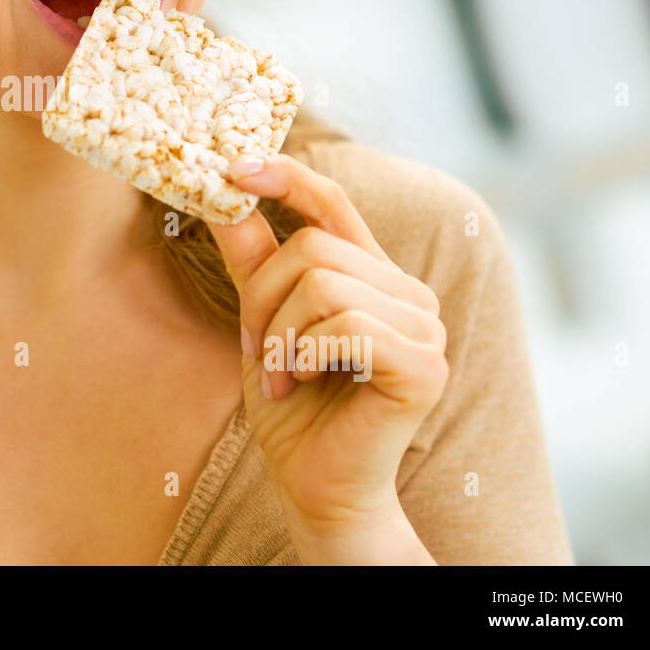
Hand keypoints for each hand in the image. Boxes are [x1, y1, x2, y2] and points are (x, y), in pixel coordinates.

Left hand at [206, 154, 447, 557]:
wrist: (314, 487)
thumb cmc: (292, 408)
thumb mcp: (261, 322)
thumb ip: (252, 260)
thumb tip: (224, 194)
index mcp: (373, 275)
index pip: (333, 203)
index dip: (286, 176)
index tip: (234, 163)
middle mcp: (408, 292)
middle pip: (312, 248)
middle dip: (262, 299)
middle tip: (256, 350)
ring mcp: (425, 327)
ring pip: (322, 284)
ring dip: (279, 334)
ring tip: (280, 376)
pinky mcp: (423, 364)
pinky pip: (344, 326)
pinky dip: (304, 355)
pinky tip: (301, 385)